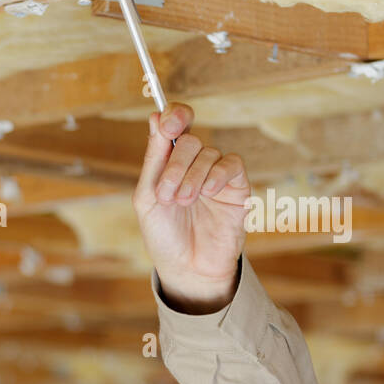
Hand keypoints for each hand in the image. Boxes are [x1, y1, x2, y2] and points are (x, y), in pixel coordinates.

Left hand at [133, 104, 248, 313]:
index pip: (176, 124)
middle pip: (189, 140)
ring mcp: (215, 174)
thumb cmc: (164, 236)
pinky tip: (208, 192)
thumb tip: (155, 118)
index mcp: (169, 163)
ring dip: (192, 177)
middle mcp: (193, 164)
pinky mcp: (236, 186)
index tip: (168, 123)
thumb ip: (153, 160)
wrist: (187, 268)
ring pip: (208, 153)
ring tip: (182, 202)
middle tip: (167, 195)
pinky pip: (231, 164)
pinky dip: (217, 174)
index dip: (175, 115)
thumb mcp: (148, 198)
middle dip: (175, 165)